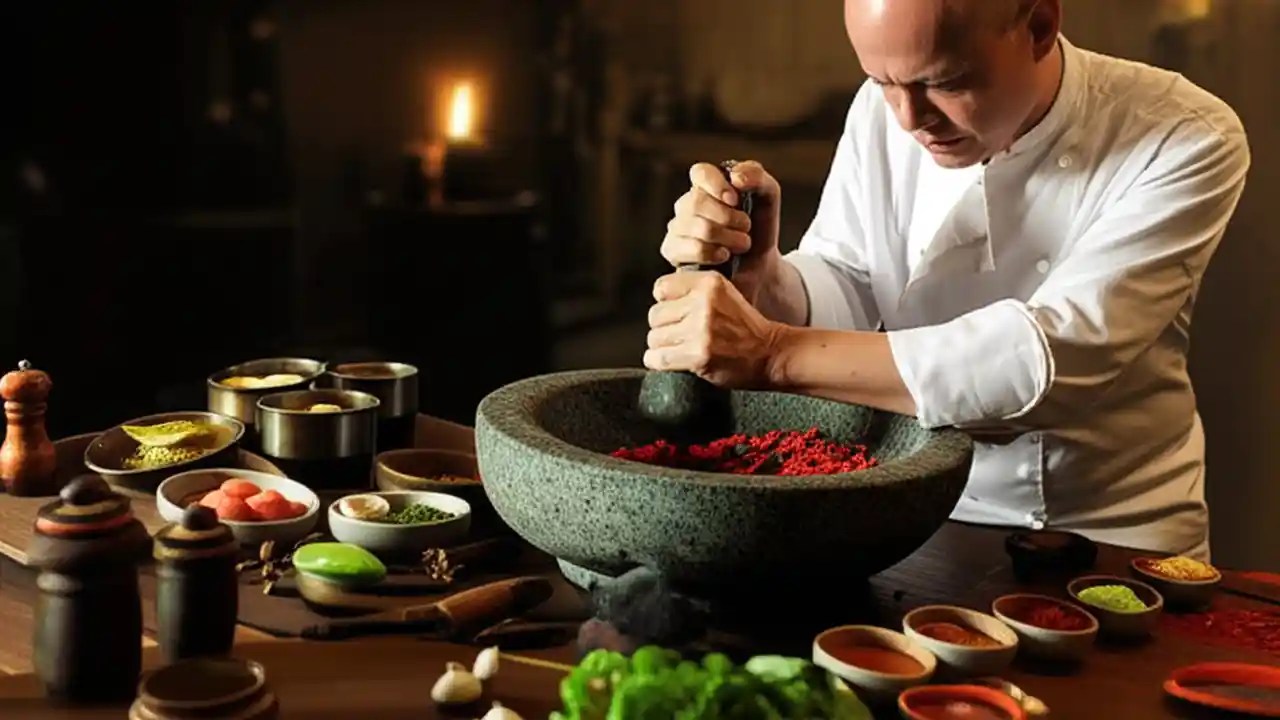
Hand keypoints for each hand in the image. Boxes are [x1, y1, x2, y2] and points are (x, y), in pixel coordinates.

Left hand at [644, 269, 785, 388]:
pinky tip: (673, 361)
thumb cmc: (746, 328)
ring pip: (654, 338)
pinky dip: (659, 362)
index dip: (665, 303)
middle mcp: (703, 303)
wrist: (771, 354)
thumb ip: (694, 292)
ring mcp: (700, 330)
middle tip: (680, 336)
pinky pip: (658, 358)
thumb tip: (660, 301)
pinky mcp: (698, 355)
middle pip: (655, 315)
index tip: (675, 313)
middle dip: (664, 328)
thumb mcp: (724, 294)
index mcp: (710, 283)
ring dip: (662, 347)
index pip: (662, 288)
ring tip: (680, 349)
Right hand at [661, 161, 782, 300]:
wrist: (758, 268)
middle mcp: (687, 204)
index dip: (716, 185)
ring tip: (741, 244)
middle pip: (697, 202)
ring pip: (697, 227)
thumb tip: (735, 176)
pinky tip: (724, 256)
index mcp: (707, 185)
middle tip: (746, 228)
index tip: (735, 200)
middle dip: (729, 218)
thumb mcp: (768, 197)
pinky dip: (714, 253)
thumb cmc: (759, 231)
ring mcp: (677, 227)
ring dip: (728, 238)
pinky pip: (691, 249)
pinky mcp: (673, 251)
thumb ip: (757, 176)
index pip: (700, 172)